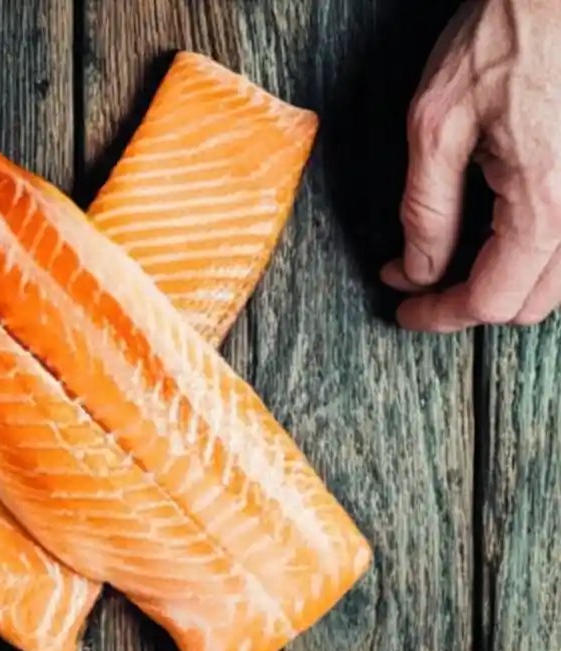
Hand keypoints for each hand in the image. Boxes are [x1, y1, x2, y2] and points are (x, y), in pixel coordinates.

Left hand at [384, 0, 560, 330]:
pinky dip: (536, 249)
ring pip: (560, 277)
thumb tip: (415, 271)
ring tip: (455, 254)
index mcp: (546, 203)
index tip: (405, 310)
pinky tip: (499, 224)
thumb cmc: (506, 35)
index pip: (493, 300)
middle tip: (421, 284)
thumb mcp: (437, 125)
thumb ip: (427, 210)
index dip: (440, 315)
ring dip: (508, 278)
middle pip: (532, 301)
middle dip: (472, 302)